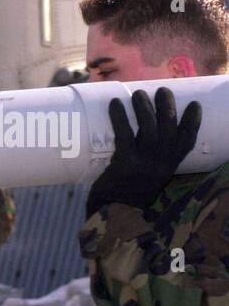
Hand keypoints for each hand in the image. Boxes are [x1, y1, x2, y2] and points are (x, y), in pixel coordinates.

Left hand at [86, 88, 200, 217]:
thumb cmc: (127, 195)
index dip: (192, 122)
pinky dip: (119, 116)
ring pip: (148, 128)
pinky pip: (124, 134)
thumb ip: (150, 160)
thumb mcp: (148, 179)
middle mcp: (161, 164)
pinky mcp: (124, 163)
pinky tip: (114, 102)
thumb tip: (144, 134)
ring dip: (144, 107)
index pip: (187, 141)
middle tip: (162, 89)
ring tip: (138, 93)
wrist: (111, 215)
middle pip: (169, 128)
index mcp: (169, 167)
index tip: (194, 104)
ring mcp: (144, 163)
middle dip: (167, 105)